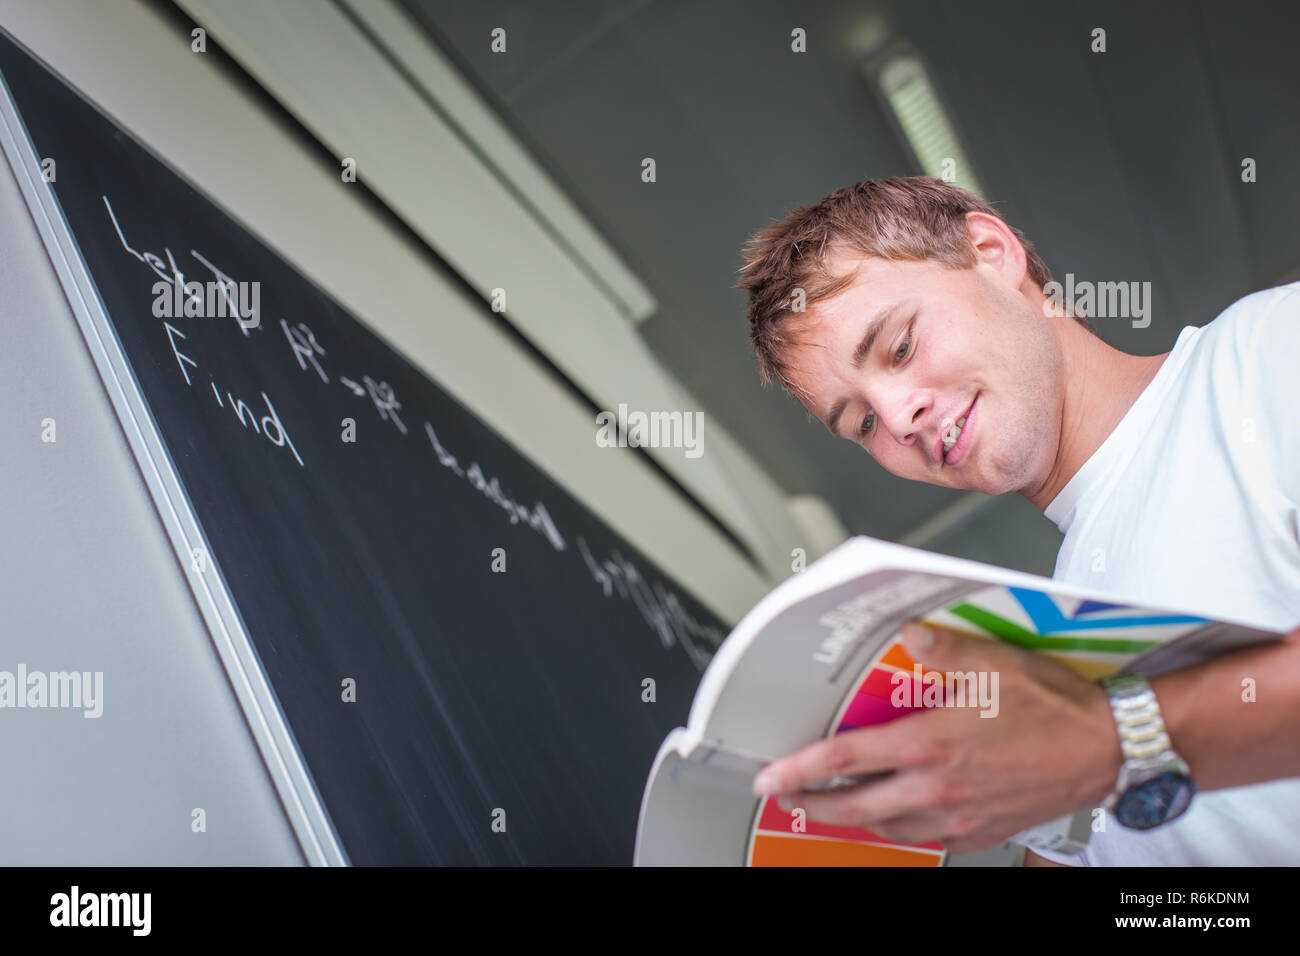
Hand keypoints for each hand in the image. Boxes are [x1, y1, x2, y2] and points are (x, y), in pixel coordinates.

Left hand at [751, 621, 1123, 854]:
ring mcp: (960, 815)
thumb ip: (941, 651)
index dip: (800, 770)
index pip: (845, 761)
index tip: (771, 776)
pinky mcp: (982, 830)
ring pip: (888, 828)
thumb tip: (905, 635)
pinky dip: (899, 828)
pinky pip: (925, 837)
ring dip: (855, 818)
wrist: (1110, 748)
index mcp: (931, 744)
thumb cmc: (1056, 706)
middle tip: (788, 798)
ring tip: (835, 805)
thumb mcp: (994, 663)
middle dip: (814, 804)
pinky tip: (896, 815)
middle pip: (856, 807)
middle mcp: (939, 786)